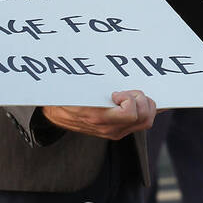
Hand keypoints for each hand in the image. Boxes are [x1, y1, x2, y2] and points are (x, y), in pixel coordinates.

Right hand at [41, 90, 156, 139]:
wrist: (57, 113)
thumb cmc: (68, 97)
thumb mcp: (78, 88)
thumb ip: (97, 86)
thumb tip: (109, 70)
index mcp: (99, 117)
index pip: (130, 113)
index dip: (129, 99)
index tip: (116, 92)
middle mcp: (110, 128)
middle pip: (144, 117)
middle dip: (142, 100)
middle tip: (129, 91)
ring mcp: (115, 132)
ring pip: (145, 122)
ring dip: (144, 106)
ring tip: (131, 96)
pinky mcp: (118, 132)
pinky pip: (140, 124)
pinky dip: (144, 110)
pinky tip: (139, 100)